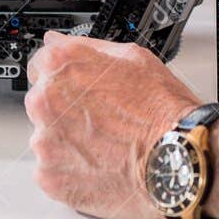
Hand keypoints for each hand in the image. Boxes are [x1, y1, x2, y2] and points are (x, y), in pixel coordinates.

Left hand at [25, 32, 200, 218]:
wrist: (177, 160)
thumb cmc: (162, 111)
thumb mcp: (133, 57)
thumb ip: (88, 47)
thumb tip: (59, 42)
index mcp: (61, 66)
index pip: (41, 63)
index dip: (64, 75)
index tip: (78, 86)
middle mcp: (45, 101)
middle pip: (42, 101)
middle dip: (65, 108)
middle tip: (102, 119)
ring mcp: (44, 141)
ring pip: (46, 137)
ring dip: (67, 139)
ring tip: (105, 145)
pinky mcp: (49, 176)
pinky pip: (52, 169)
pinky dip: (71, 169)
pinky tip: (100, 164)